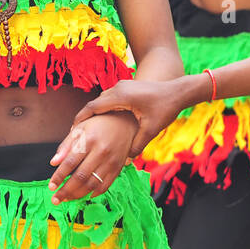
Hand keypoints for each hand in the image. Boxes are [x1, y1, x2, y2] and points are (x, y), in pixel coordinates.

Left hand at [47, 111, 136, 203]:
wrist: (125, 122)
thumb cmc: (99, 124)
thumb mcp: (80, 128)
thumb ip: (66, 146)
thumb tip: (53, 162)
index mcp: (89, 140)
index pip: (70, 162)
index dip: (59, 176)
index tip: (51, 186)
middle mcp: (101, 152)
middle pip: (81, 177)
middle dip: (66, 191)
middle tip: (55, 199)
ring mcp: (111, 162)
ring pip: (92, 184)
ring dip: (77, 195)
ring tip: (66, 198)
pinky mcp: (118, 169)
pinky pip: (105, 186)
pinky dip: (93, 193)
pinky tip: (84, 195)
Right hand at [67, 76, 194, 154]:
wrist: (178, 91)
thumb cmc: (165, 109)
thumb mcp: (151, 129)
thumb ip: (137, 145)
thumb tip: (126, 162)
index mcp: (121, 97)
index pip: (93, 108)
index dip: (80, 120)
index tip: (72, 133)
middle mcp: (118, 89)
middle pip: (94, 104)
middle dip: (84, 119)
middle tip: (75, 135)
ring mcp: (122, 86)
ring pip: (101, 101)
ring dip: (94, 113)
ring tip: (87, 130)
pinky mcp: (127, 88)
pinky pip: (109, 99)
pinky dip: (103, 109)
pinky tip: (103, 121)